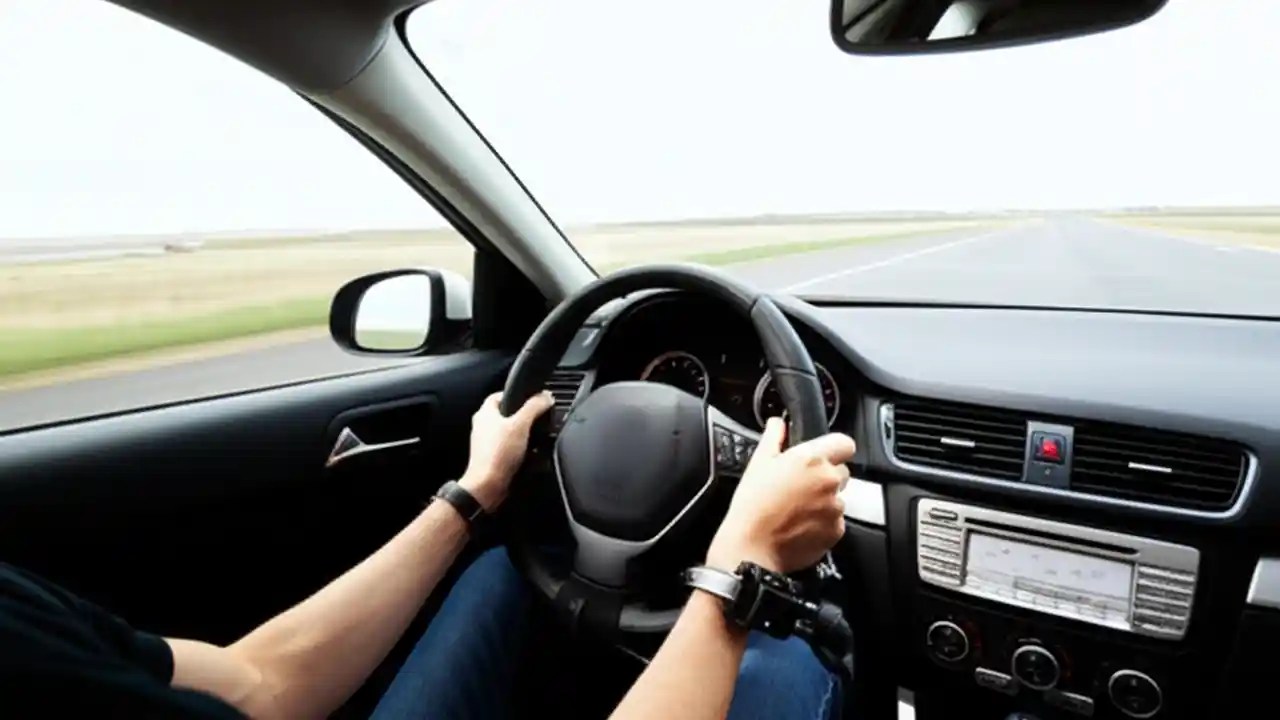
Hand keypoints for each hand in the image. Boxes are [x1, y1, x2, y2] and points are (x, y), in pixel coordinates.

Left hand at [459, 391, 554, 510]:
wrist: (488, 485)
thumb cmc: (498, 454)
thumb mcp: (521, 424)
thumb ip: (534, 407)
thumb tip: (546, 396)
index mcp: (485, 413)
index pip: (499, 395)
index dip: (516, 394)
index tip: (531, 398)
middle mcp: (483, 426)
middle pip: (506, 415)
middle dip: (523, 417)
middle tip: (536, 419)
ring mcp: (486, 443)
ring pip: (509, 433)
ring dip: (523, 435)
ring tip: (535, 438)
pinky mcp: (492, 458)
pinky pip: (509, 449)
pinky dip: (520, 450)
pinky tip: (530, 455)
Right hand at [706, 417, 854, 573]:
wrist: (752, 547)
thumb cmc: (752, 505)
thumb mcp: (758, 463)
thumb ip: (773, 438)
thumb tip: (777, 424)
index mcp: (812, 459)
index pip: (845, 443)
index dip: (834, 449)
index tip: (823, 456)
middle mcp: (828, 481)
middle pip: (841, 471)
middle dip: (825, 476)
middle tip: (800, 485)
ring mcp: (835, 507)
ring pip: (837, 497)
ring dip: (823, 500)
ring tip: (796, 508)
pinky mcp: (836, 530)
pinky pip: (835, 520)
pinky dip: (823, 522)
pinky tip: (800, 524)